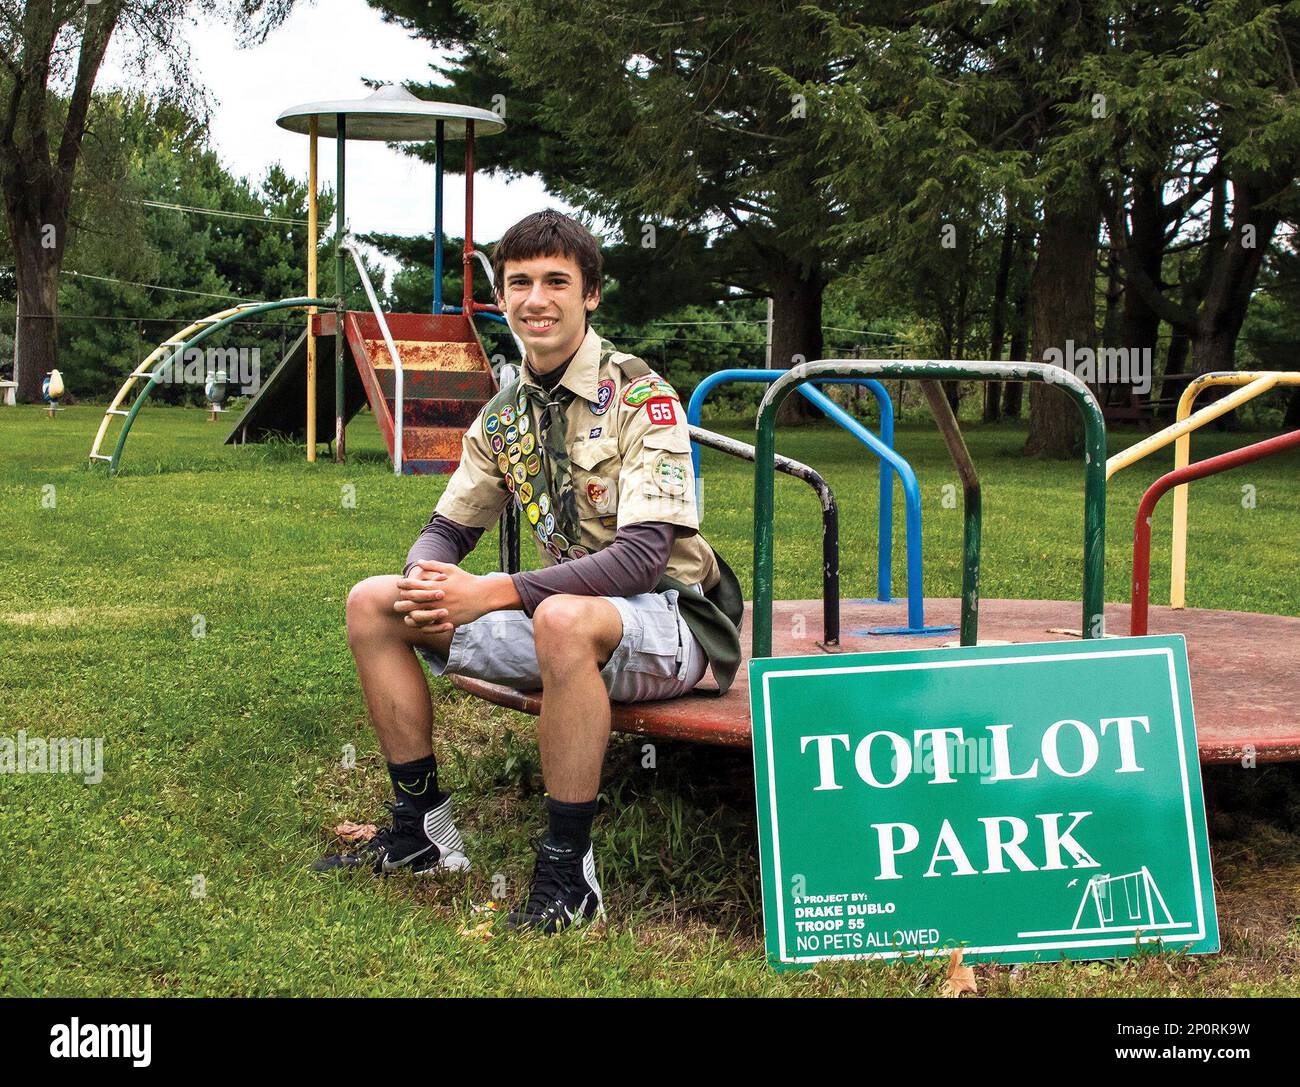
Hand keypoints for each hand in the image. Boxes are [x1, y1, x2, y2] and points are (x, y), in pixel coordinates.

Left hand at [395, 560, 513, 629]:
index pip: (411, 586)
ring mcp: (440, 612)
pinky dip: (422, 626)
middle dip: (400, 603)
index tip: (400, 586)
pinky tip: (420, 624)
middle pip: (409, 603)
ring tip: (407, 616)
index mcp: (434, 586)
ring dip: (409, 617)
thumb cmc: (467, 580)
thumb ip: (433, 565)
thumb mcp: (450, 569)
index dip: (402, 585)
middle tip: (397, 603)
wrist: (484, 595)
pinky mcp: (446, 622)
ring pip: (416, 618)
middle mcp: (435, 600)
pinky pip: (429, 628)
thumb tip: (418, 562)